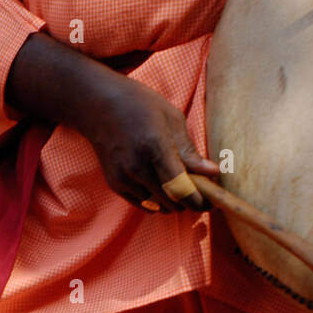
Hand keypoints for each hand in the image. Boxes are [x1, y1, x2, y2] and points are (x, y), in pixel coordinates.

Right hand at [80, 73, 217, 211]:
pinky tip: (163, 188)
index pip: (180, 187)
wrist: (100, 106)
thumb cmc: (141, 106)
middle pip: (171, 201)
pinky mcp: (115, 184)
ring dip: (173, 202)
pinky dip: (157, 202)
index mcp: (154, 146)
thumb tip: (212, 172)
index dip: (198, 200)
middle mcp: (136, 166)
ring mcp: (123, 177)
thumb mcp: (172, 119)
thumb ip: (190, 151)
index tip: (211, 201)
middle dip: (190, 203)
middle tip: (202, 195)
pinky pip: (143, 204)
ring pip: (158, 206)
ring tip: (182, 187)